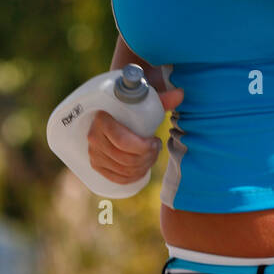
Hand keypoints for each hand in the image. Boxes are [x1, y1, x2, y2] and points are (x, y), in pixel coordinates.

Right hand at [87, 63, 182, 184]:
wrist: (113, 113)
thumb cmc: (131, 107)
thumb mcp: (144, 100)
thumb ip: (161, 98)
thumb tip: (180, 94)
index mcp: (102, 120)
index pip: (123, 141)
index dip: (144, 146)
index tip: (155, 140)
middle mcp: (94, 138)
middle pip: (125, 158)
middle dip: (147, 157)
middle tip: (156, 148)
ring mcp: (94, 153)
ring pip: (124, 169)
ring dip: (143, 166)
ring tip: (152, 155)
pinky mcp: (97, 165)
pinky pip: (118, 178)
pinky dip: (134, 176)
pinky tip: (143, 167)